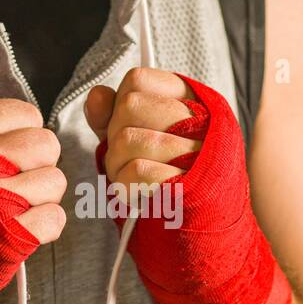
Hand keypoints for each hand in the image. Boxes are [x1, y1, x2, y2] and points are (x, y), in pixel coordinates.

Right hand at [0, 98, 61, 303]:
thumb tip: (23, 128)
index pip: (25, 115)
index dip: (26, 133)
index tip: (15, 151)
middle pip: (46, 144)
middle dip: (39, 163)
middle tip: (20, 180)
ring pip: (55, 181)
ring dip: (42, 197)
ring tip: (17, 208)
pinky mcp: (12, 235)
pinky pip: (55, 217)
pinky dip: (44, 226)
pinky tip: (22, 228)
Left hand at [84, 67, 204, 190]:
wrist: (206, 224)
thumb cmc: (164, 173)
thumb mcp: (136, 136)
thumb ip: (111, 114)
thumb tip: (97, 95)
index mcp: (191, 99)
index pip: (137, 79)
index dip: (120, 103)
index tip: (129, 125)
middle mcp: (202, 120)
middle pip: (129, 105)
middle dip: (115, 136)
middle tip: (125, 157)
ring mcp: (201, 152)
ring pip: (128, 139)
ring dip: (116, 165)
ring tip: (130, 177)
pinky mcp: (192, 185)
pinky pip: (138, 171)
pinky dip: (126, 186)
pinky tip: (137, 194)